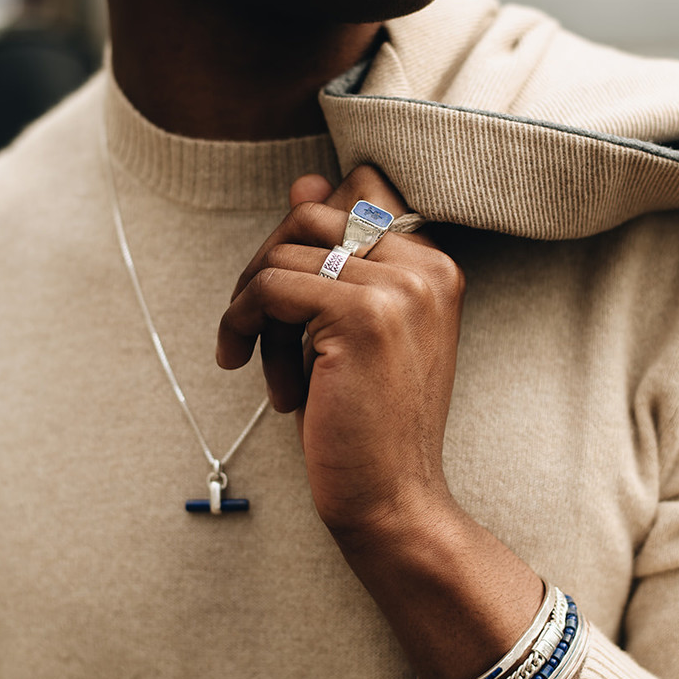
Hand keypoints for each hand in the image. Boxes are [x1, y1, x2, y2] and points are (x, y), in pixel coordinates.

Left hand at [217, 165, 465, 539]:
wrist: (390, 498)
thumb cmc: (366, 421)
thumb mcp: (351, 327)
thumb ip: (334, 255)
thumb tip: (303, 180)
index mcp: (436, 265)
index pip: (358, 190)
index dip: (304, 232)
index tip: (283, 292)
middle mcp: (429, 266)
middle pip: (313, 215)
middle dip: (267, 265)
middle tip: (254, 324)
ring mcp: (402, 287)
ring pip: (285, 253)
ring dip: (254, 308)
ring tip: (261, 364)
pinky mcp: (365, 315)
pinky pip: (271, 287)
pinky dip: (241, 322)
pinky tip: (242, 364)